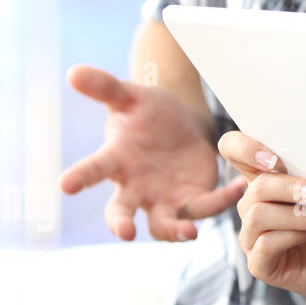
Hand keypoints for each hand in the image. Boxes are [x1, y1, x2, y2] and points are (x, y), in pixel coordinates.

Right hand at [60, 64, 245, 241]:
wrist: (180, 122)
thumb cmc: (146, 112)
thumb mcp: (129, 96)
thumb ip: (104, 87)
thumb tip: (73, 71)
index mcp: (115, 161)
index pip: (92, 170)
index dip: (79, 178)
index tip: (65, 185)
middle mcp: (135, 187)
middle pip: (122, 211)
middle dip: (121, 224)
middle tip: (124, 233)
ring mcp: (163, 198)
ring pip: (164, 223)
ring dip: (174, 231)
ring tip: (188, 233)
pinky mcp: (193, 199)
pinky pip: (206, 207)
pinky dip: (222, 201)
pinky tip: (240, 186)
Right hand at [219, 131, 305, 303]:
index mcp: (266, 179)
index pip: (233, 150)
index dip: (244, 148)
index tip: (275, 159)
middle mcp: (253, 206)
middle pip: (256, 187)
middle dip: (289, 187)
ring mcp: (253, 237)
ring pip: (257, 215)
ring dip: (295, 215)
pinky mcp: (260, 264)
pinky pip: (265, 245)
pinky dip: (293, 236)